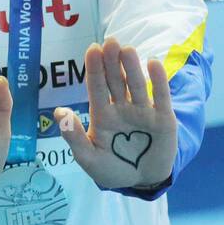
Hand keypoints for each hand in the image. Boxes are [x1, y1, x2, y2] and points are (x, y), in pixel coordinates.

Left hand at [54, 37, 176, 189]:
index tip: (92, 49)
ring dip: (131, 67)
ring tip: (127, 49)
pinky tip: (153, 63)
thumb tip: (59, 112)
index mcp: (102, 114)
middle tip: (109, 41)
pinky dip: (158, 81)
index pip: (96, 87)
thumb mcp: (87, 157)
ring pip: (136, 85)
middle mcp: (122, 108)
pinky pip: (160, 97)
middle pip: (115, 81)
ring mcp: (143, 112)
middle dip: (112, 62)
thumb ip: (74, 136)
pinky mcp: (163, 119)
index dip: (94, 68)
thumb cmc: (110, 169)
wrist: (140, 183)